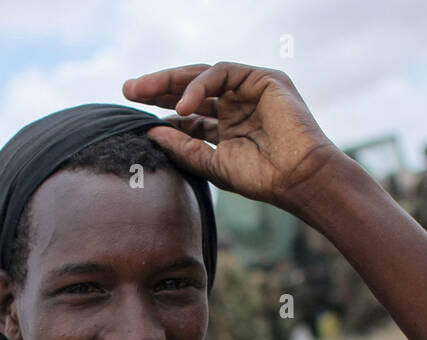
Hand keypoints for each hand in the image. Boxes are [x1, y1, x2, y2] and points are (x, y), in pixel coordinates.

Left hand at [123, 62, 341, 213]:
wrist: (298, 179)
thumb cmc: (262, 178)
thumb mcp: (212, 164)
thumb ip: (183, 147)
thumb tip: (151, 132)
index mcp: (226, 126)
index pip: (188, 112)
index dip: (162, 111)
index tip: (134, 115)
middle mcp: (237, 105)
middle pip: (190, 89)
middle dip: (158, 88)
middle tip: (128, 90)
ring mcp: (250, 90)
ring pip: (202, 76)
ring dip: (170, 81)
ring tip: (143, 92)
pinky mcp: (263, 79)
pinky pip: (222, 73)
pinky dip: (199, 86)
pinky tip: (182, 105)